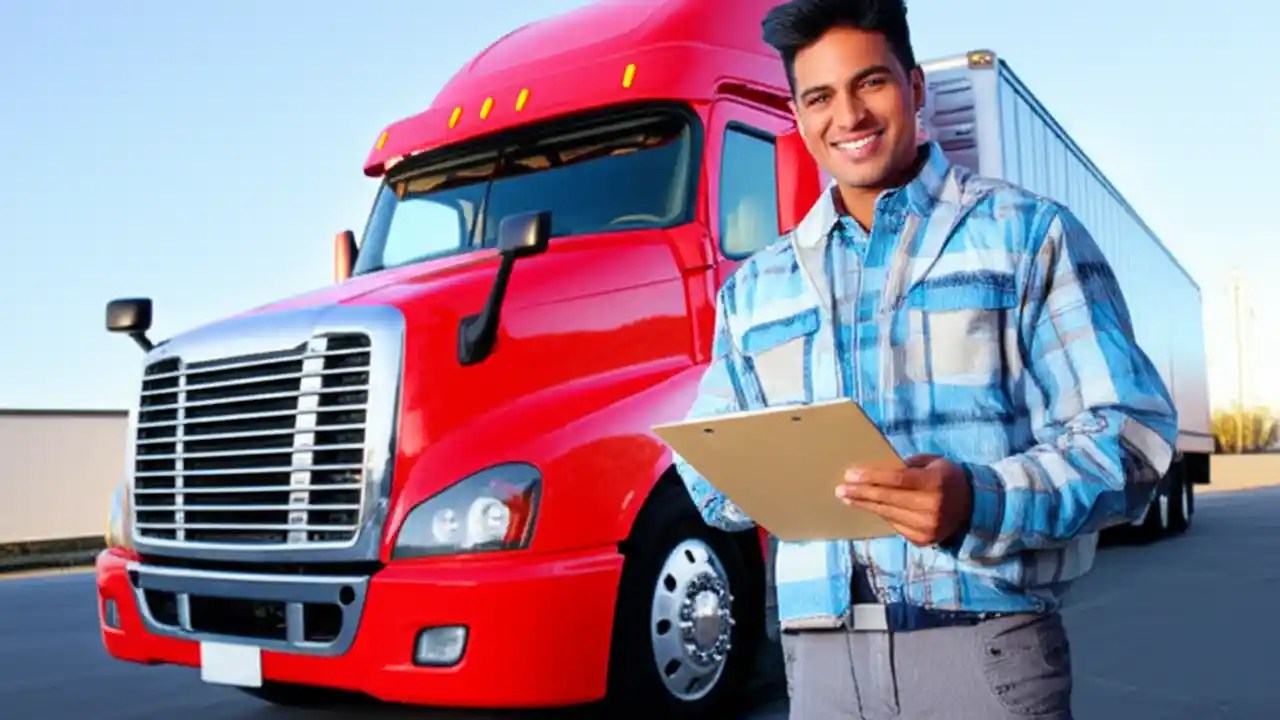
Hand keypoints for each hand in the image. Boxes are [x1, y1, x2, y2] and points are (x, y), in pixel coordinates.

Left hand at [835, 454, 971, 546]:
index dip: (871, 477)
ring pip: (887, 514)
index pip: (896, 479)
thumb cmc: (946, 477)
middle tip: (840, 489)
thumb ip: (906, 466)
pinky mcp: (924, 540)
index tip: (850, 474)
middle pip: (887, 499)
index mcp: (934, 483)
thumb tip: (873, 472)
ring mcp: (928, 526)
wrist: (973, 507)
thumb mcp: (932, 463)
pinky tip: (870, 508)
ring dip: (865, 505)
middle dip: (860, 493)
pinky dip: (882, 515)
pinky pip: (895, 526)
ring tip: (848, 498)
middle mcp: (932, 507)